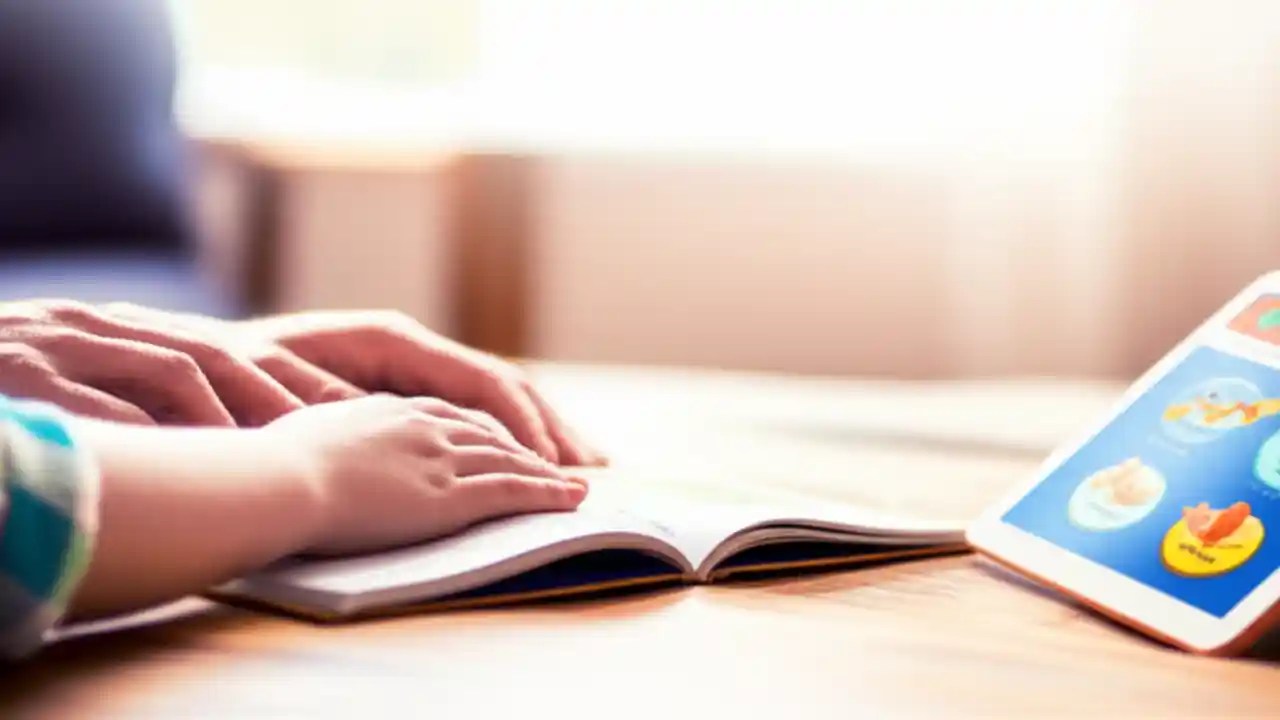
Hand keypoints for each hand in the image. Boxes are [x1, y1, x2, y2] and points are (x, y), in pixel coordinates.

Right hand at [0, 300, 301, 425]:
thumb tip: (185, 436)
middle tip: (322, 432)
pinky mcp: (18, 375)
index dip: (275, 378)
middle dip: (273, 392)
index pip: (209, 347)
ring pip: (171, 368)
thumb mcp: (50, 381)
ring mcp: (55, 345)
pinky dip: (150, 432)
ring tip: (264, 455)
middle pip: (209, 352)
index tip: (327, 414)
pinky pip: (101, 403)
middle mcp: (88, 325)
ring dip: (225, 414)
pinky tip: (184, 465)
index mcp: (102, 328)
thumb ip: (111, 394)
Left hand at [102, 304, 603, 465]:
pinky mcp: (404, 392)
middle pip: (504, 385)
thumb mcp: (284, 384)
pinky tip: (529, 463)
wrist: (199, 364)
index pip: (484, 379)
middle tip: (594, 469)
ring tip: (582, 466)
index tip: (551, 464)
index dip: (524, 423)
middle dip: (551, 428)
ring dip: (541, 432)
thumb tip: (396, 422)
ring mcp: (412, 369)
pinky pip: (472, 413)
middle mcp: (412, 348)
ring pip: (495, 399)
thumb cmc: (233, 372)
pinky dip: (509, 437)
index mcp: (393, 341)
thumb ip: (344, 401)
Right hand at [265, 394, 588, 554]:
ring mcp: (441, 458)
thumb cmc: (269, 467)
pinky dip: (548, 493)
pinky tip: (573, 498)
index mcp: (390, 409)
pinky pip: (514, 491)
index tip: (505, 442)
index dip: (484, 429)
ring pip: (511, 460)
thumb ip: (330, 437)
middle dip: (530, 445)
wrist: (276, 481)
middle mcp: (424, 425)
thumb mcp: (305, 438)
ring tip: (576, 484)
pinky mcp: (451, 494)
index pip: (452, 414)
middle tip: (562, 460)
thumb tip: (326, 449)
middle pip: (491, 431)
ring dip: (548, 472)